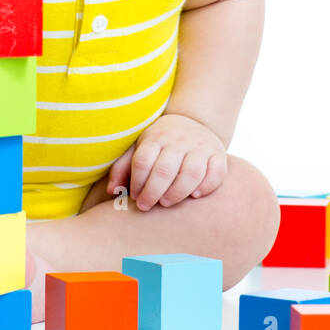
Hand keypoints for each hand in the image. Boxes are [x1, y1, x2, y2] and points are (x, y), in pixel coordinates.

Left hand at [105, 114, 227, 211]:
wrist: (194, 123)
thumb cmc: (160, 143)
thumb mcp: (139, 147)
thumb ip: (123, 168)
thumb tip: (111, 191)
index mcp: (155, 138)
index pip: (143, 161)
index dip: (137, 182)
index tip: (134, 197)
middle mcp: (178, 140)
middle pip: (165, 169)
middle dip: (153, 192)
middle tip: (146, 206)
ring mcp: (200, 147)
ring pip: (192, 172)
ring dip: (178, 192)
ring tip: (167, 203)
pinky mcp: (218, 154)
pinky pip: (217, 171)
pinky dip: (207, 186)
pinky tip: (195, 196)